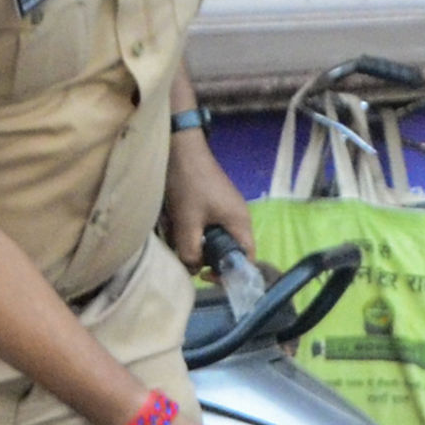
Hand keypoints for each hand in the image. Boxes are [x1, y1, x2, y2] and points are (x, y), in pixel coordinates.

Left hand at [159, 127, 255, 271]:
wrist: (181, 149)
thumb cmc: (189, 185)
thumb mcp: (187, 222)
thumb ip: (191, 251)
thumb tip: (192, 270)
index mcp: (240, 222)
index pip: (246, 259)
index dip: (229, 273)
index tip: (206, 275)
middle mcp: (238, 217)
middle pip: (229, 250)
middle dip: (207, 257)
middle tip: (187, 257)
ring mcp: (226, 208)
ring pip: (215, 238)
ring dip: (197, 242)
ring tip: (179, 236)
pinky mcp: (214, 202)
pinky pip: (207, 225)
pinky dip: (193, 230)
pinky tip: (178, 224)